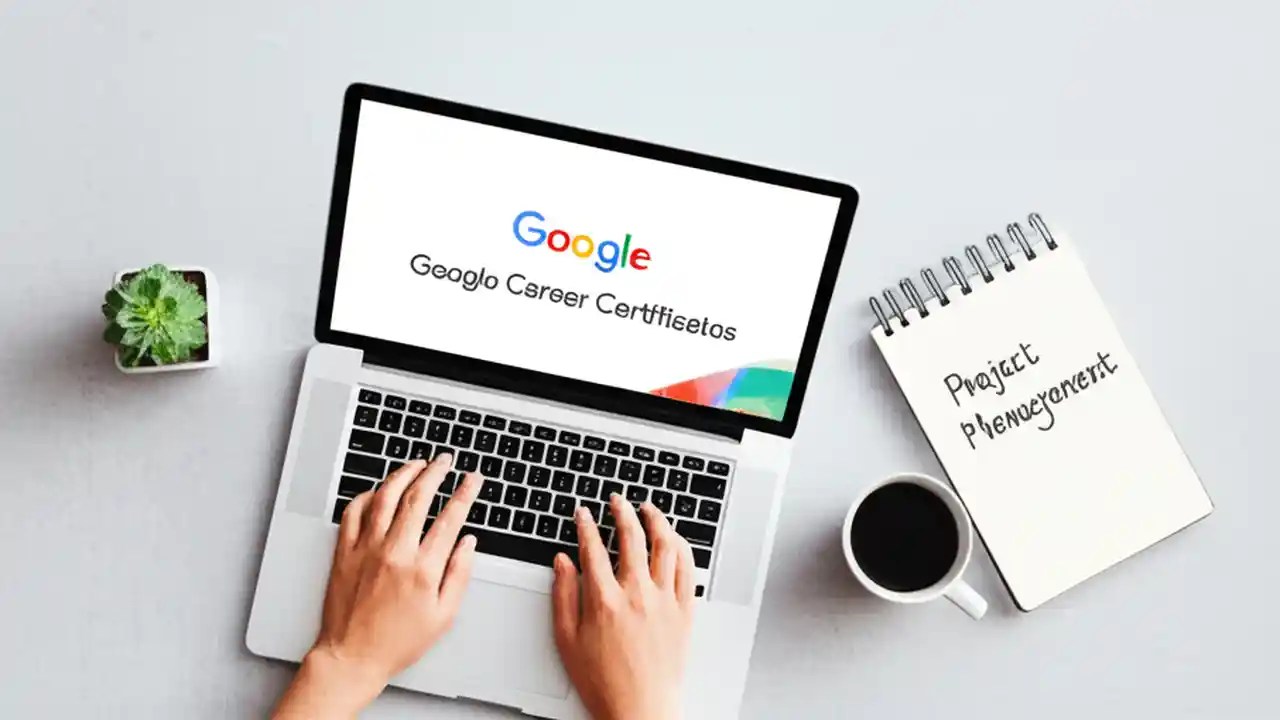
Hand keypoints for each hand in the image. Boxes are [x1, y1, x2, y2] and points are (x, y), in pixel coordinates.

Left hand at [273, 456, 480, 718]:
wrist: (351, 657)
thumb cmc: (396, 643)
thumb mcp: (443, 616)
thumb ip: (459, 575)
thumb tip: (468, 544)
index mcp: (423, 569)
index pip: (450, 518)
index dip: (465, 493)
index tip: (472, 479)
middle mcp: (394, 552)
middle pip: (418, 496)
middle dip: (436, 472)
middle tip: (445, 461)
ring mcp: (366, 549)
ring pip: (385, 496)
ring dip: (403, 474)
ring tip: (416, 464)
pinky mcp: (344, 552)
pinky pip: (354, 512)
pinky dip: (367, 495)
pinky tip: (379, 490)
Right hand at [553, 496, 696, 719]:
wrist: (640, 709)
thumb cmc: (603, 681)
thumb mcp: (567, 640)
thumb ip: (563, 596)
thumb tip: (562, 562)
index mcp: (604, 601)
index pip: (592, 547)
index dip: (585, 524)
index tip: (582, 513)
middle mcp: (637, 594)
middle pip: (631, 536)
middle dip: (621, 510)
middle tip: (616, 500)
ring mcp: (664, 600)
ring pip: (665, 545)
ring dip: (656, 519)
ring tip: (648, 508)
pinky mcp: (684, 610)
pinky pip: (687, 568)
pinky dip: (681, 546)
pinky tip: (674, 537)